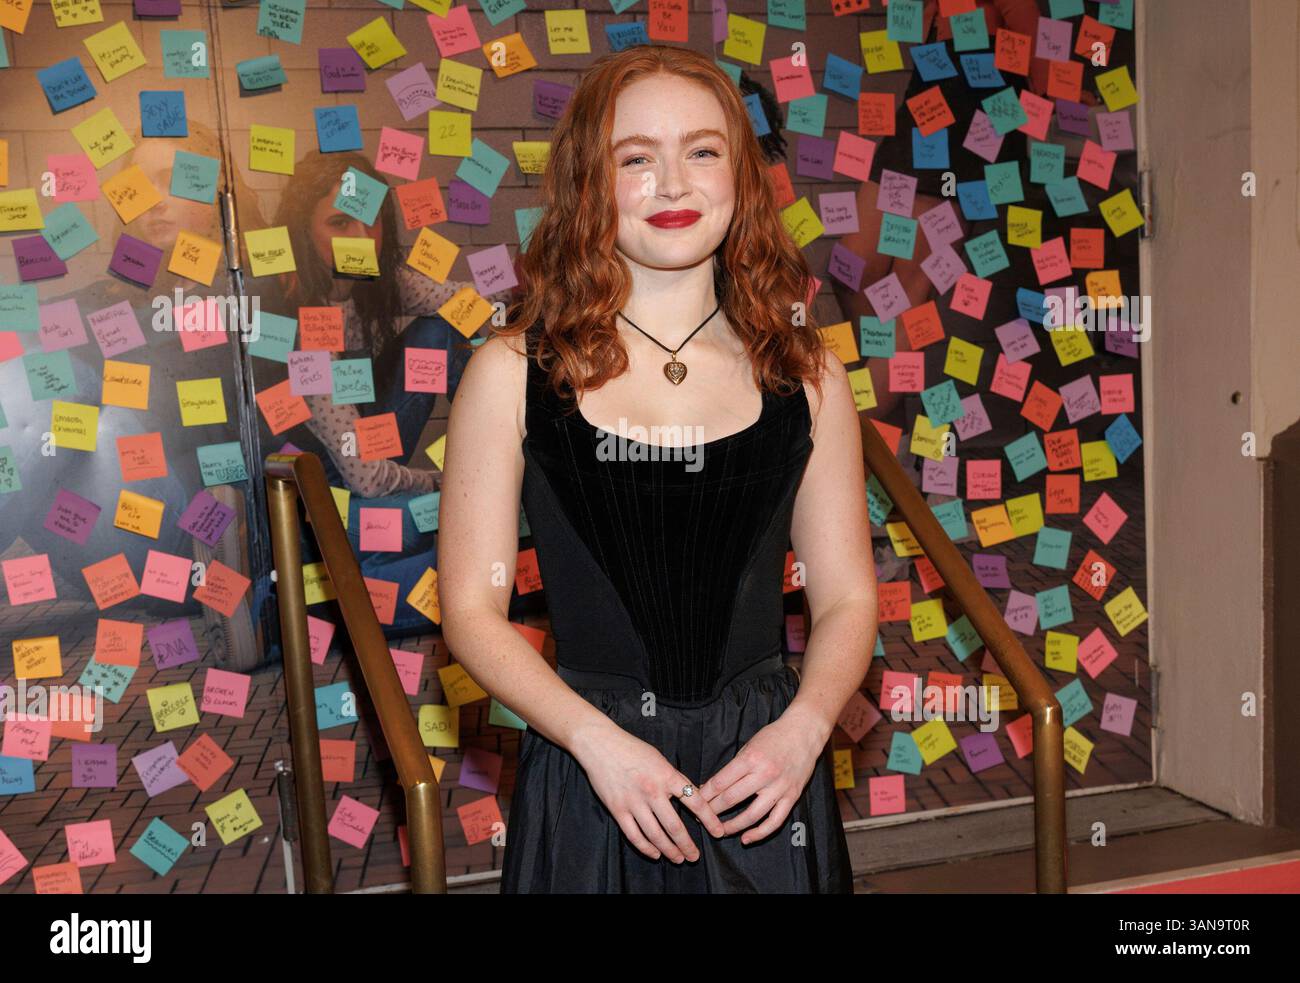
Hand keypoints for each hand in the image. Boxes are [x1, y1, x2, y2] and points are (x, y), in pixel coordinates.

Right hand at [570, 721, 726, 862]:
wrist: (600, 744)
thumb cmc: (631, 748)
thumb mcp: (659, 759)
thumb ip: (673, 778)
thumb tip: (690, 795)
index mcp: (667, 775)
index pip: (695, 802)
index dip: (709, 819)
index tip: (718, 832)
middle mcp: (652, 790)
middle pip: (675, 826)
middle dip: (687, 845)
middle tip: (694, 856)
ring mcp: (634, 802)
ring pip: (655, 835)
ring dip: (669, 850)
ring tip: (678, 859)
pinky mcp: (617, 809)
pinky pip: (634, 835)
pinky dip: (646, 848)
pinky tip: (655, 854)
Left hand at [697, 708, 830, 845]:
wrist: (804, 733)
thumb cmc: (774, 736)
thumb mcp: (749, 746)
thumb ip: (733, 767)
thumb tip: (712, 787)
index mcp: (750, 759)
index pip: (720, 782)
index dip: (705, 795)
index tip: (695, 803)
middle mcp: (764, 774)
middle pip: (731, 799)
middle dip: (712, 811)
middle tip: (702, 818)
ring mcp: (779, 787)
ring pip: (752, 815)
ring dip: (732, 826)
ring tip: (720, 831)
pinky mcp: (792, 797)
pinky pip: (775, 821)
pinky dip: (760, 833)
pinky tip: (746, 838)